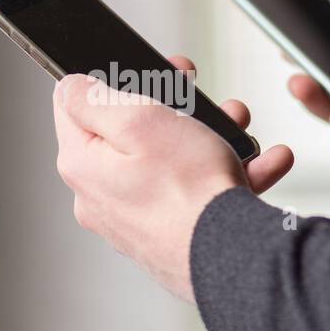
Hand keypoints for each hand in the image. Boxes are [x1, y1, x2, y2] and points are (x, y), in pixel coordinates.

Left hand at [52, 56, 293, 302]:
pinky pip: (194, 193)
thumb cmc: (189, 192)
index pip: (72, 106)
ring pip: (169, 160)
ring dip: (207, 136)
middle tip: (196, 92)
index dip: (107, 77)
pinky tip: (260, 163)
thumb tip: (69, 85)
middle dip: (170, 105)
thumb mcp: (139, 121)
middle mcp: (101, 196)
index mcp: (82, 165)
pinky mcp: (168, 235)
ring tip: (238, 128)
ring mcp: (135, 219)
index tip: (140, 70)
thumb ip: (95, 98)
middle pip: (128, 132)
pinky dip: (226, 174)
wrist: (233, 260)